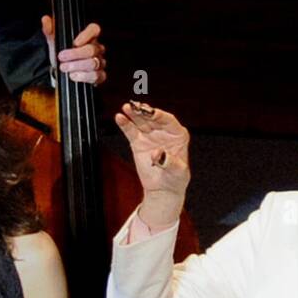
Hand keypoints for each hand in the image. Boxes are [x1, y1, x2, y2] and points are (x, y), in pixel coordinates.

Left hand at [41, 15, 106, 83]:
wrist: (62, 71)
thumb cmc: (62, 54)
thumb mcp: (54, 41)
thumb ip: (50, 29)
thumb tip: (45, 19)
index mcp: (89, 36)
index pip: (94, 29)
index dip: (86, 35)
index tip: (74, 42)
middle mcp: (97, 48)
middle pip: (91, 50)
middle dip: (74, 54)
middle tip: (61, 58)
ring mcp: (100, 62)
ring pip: (93, 63)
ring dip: (76, 66)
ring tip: (64, 68)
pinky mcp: (100, 76)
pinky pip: (96, 76)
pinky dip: (83, 77)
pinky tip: (73, 76)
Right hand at [114, 101, 190, 216]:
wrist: (163, 190)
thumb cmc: (175, 179)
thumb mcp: (178, 171)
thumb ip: (168, 161)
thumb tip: (157, 154)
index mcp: (178, 134)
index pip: (168, 120)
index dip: (160, 115)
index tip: (152, 113)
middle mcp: (163, 131)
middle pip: (153, 118)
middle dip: (144, 112)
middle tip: (136, 107)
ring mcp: (150, 135)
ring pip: (141, 121)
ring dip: (133, 114)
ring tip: (126, 108)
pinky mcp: (138, 142)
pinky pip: (131, 131)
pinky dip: (125, 124)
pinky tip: (120, 118)